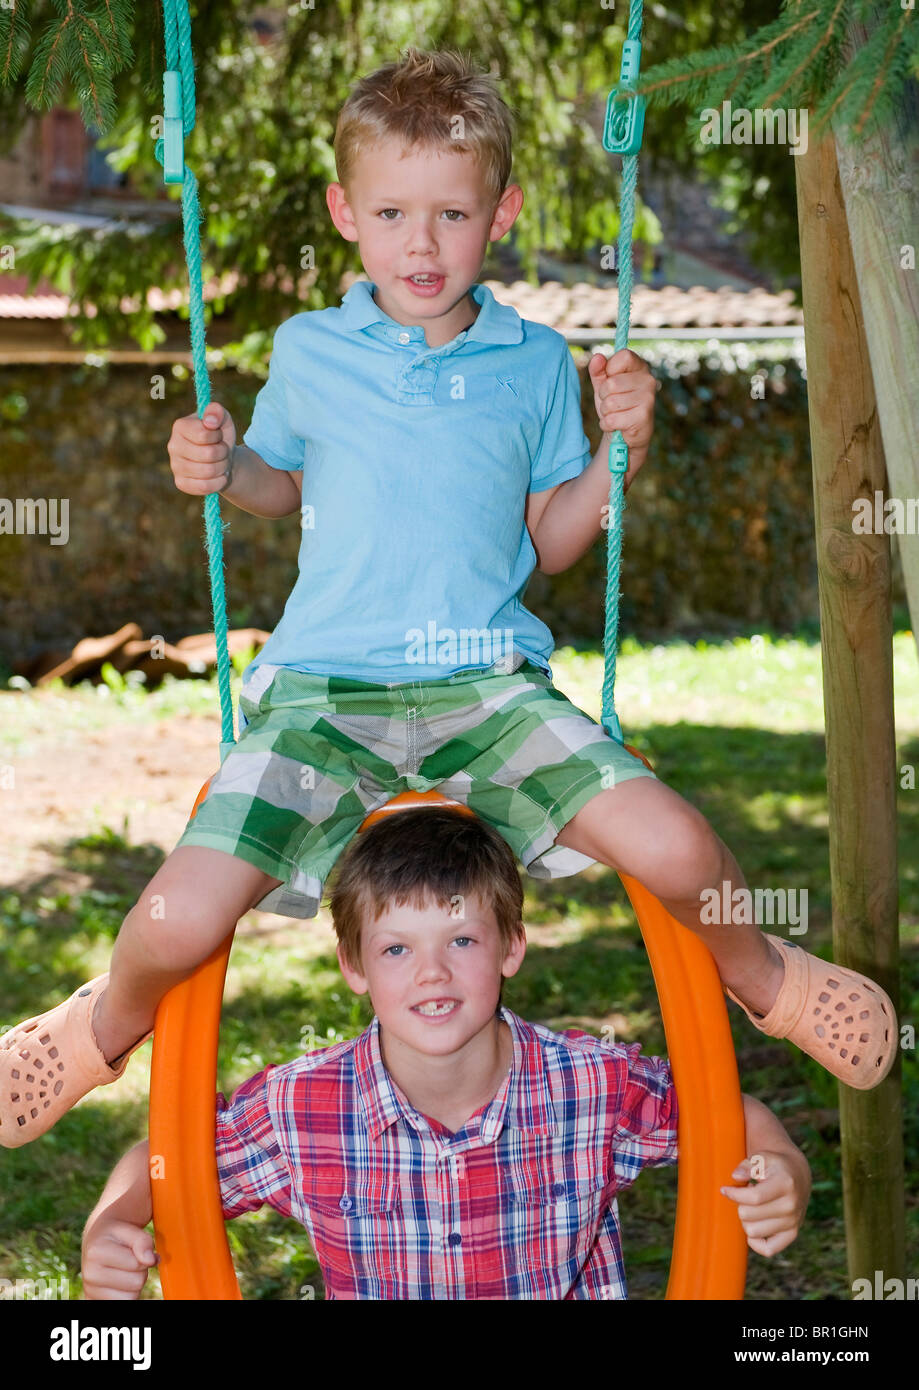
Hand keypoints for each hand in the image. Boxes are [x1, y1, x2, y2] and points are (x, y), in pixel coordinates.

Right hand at [82, 1219, 158, 1299]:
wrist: (97, 1238)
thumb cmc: (117, 1233)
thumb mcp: (130, 1229)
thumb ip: (143, 1240)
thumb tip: (150, 1260)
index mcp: (96, 1252)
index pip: (138, 1264)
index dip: (144, 1256)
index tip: (134, 1249)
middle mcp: (89, 1274)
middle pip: (136, 1283)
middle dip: (139, 1270)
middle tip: (129, 1259)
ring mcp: (90, 1291)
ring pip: (131, 1297)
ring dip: (133, 1284)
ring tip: (123, 1270)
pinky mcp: (93, 1301)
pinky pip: (123, 1305)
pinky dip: (126, 1295)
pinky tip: (118, 1282)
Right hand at [168, 402, 236, 494]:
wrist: (222, 459)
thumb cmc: (220, 437)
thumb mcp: (223, 420)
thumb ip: (217, 412)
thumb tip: (210, 421)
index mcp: (180, 426)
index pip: (204, 434)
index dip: (217, 436)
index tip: (218, 435)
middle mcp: (173, 445)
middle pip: (208, 454)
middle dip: (223, 453)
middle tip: (223, 451)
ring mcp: (175, 466)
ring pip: (208, 471)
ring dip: (223, 467)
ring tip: (221, 462)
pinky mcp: (181, 483)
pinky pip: (204, 487)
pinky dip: (218, 482)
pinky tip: (219, 476)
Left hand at [587, 348, 657, 489]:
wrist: (627, 435)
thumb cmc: (616, 406)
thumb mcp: (603, 386)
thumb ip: (598, 371)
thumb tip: (597, 357)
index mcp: (640, 367)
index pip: (623, 355)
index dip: (610, 369)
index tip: (612, 379)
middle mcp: (648, 380)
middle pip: (612, 383)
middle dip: (604, 397)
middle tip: (612, 403)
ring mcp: (648, 399)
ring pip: (610, 403)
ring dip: (605, 412)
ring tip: (615, 414)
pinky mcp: (644, 417)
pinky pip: (612, 419)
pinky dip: (607, 425)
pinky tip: (617, 426)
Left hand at [720, 1149, 811, 1256]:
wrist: (797, 1175)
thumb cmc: (774, 1165)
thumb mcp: (762, 1156)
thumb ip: (748, 1164)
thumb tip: (735, 1176)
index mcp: (785, 1184)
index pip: (753, 1197)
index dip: (734, 1194)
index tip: (725, 1189)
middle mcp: (791, 1206)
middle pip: (749, 1215)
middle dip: (740, 1204)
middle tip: (745, 1194)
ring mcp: (793, 1222)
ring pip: (753, 1232)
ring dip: (746, 1219)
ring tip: (752, 1205)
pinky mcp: (792, 1234)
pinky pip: (768, 1249)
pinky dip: (755, 1242)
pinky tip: (753, 1224)